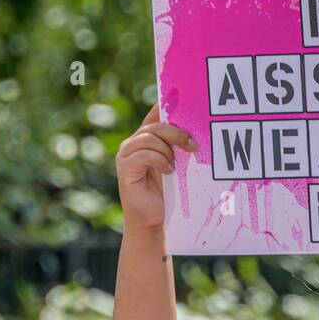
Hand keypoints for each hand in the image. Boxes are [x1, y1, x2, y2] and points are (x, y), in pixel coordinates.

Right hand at [115, 103, 195, 231]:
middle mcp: (132, 144)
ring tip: (175, 167)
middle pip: (154, 127)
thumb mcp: (174, 166)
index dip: (166, 106)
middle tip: (192, 145)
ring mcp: (126, 155)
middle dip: (176, 133)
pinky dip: (160, 161)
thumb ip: (176, 148)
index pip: (154, 116)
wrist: (151, 220)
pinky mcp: (125, 168)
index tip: (183, 99)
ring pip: (149, 138)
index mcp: (144, 139)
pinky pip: (144, 154)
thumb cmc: (165, 195)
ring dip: (168, 151)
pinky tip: (168, 172)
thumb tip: (193, 130)